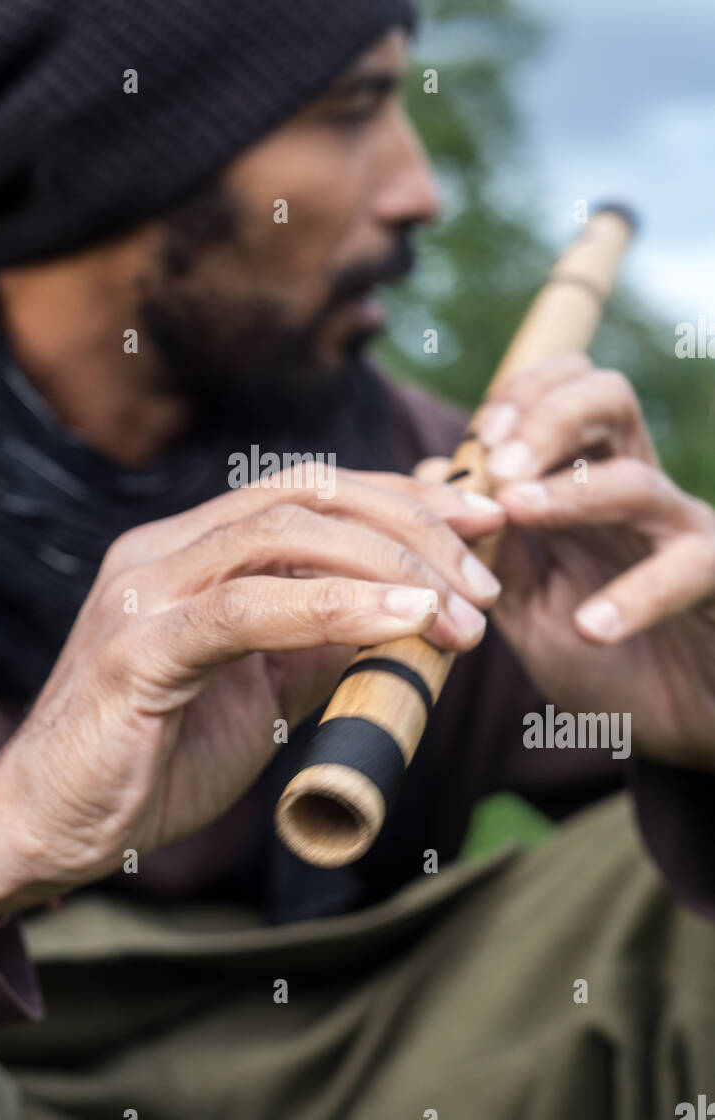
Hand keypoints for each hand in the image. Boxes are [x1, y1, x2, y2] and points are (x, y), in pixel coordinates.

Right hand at [0, 466, 504, 917]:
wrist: (50, 827)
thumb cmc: (152, 760)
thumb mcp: (257, 692)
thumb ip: (316, 645)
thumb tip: (404, 616)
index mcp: (188, 551)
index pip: (307, 491)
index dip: (401, 496)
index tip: (482, 522)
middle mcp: (163, 551)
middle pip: (305, 496)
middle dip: (411, 524)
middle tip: (486, 573)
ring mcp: (145, 591)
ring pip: (281, 534)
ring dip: (387, 565)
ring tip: (461, 612)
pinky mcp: (138, 647)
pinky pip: (248, 608)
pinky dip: (337, 606)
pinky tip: (405, 620)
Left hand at [424, 354, 714, 767]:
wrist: (676, 728)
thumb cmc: (602, 659)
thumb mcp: (525, 606)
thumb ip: (484, 546)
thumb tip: (432, 469)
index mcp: (585, 483)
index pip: (563, 391)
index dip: (521, 395)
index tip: (483, 435)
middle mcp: (636, 492)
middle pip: (608, 398)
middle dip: (548, 414)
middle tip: (501, 461)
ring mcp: (680, 533)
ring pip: (638, 479)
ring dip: (573, 490)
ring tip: (518, 511)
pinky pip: (688, 569)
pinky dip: (638, 596)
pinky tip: (592, 627)